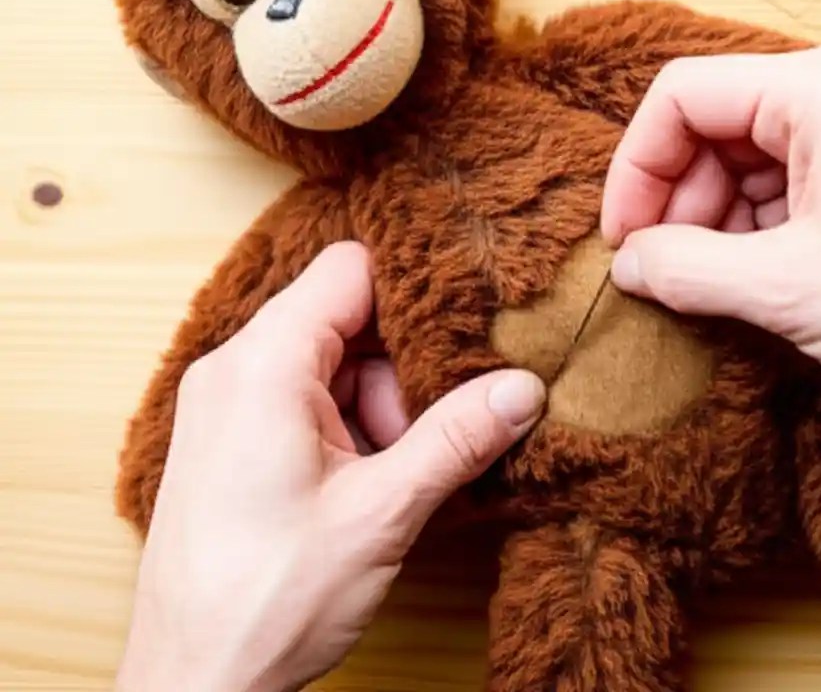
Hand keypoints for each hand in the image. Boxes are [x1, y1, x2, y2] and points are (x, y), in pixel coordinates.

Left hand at [114, 242, 545, 691]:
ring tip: (408, 470)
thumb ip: (456, 439)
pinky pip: (310, 406)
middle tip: (448, 419)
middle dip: (407, 366)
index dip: (417, 287)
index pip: (350, 271)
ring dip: (384, 407)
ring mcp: (232, 410)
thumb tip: (523, 388)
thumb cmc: (264, 602)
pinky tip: (383, 481)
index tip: (473, 320)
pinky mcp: (238, 447)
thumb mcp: (381, 513)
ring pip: (334, 367)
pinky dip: (356, 431)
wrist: (196, 683)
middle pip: (347, 320)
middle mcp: (235, 373)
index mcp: (261, 366)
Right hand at [601, 44, 820, 405]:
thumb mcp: (784, 289)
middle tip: (665, 272)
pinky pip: (788, 181)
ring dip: (715, 220)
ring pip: (748, 157)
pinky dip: (755, 228)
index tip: (625, 241)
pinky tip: (749, 279)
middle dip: (678, 199)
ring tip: (709, 285)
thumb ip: (686, 268)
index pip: (684, 96)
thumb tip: (627, 265)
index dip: (637, 168)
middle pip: (715, 124)